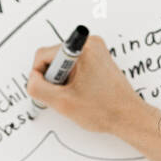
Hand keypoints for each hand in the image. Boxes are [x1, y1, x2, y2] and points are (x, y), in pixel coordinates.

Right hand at [26, 33, 160, 160]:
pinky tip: (83, 92)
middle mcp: (90, 44)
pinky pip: (75, 66)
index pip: (43, 55)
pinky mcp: (99, 59)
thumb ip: (39, 88)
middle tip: (67, 95)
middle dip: (55, 79)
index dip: (41, 76)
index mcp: (82, 48)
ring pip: (63, 64)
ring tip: (77, 95)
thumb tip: (32, 80)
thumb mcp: (63, 102)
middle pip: (53, 58)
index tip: (54, 91)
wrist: (128, 117)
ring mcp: (96, 51)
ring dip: (63, 81)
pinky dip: (73, 80)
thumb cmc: (104, 110)